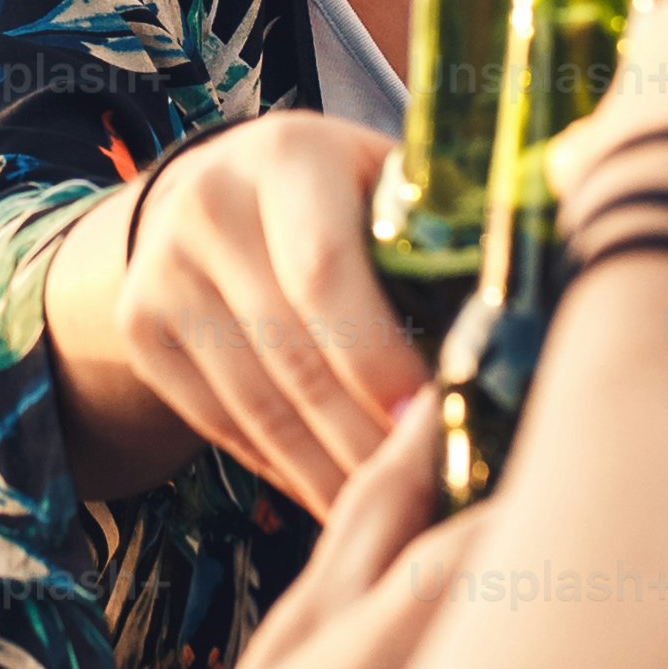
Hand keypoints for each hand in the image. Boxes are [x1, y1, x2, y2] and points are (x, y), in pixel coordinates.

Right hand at [96, 111, 432, 516]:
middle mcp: (209, 205)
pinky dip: (280, 468)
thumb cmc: (347, 198)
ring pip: (252, 401)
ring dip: (324, 470)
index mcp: (289, 158)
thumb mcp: (394, 185)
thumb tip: (528, 324)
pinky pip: (217, 420)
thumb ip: (453, 237)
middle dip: (361, 436)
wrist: (218, 187)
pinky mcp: (140, 328)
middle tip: (422, 491)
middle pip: (290, 351)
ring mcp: (161, 271)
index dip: (377, 357)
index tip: (431, 422)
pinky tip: (330, 495)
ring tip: (385, 511)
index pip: (324, 272)